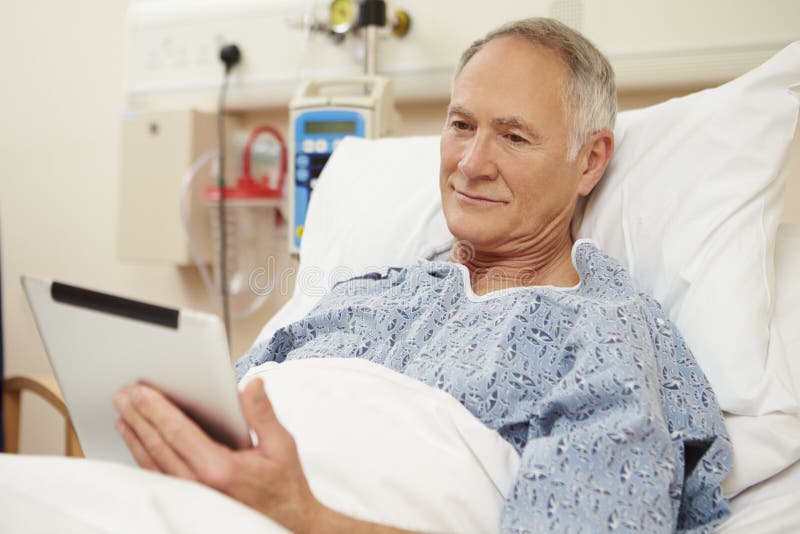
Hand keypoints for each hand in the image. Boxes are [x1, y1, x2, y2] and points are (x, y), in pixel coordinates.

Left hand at [112, 378, 321, 532]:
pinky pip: (160, 477)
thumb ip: (262, 413)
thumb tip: (252, 385)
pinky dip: (143, 457)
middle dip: (138, 418)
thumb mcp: (281, 445)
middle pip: (159, 446)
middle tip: (123, 396)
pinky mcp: (189, 502)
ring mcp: (191, 497)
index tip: (139, 391)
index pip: (178, 433)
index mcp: (220, 470)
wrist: (287, 523)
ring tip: (122, 415)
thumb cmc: (284, 485)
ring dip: (135, 437)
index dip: (155, 409)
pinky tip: (137, 444)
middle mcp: (200, 486)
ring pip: (153, 464)